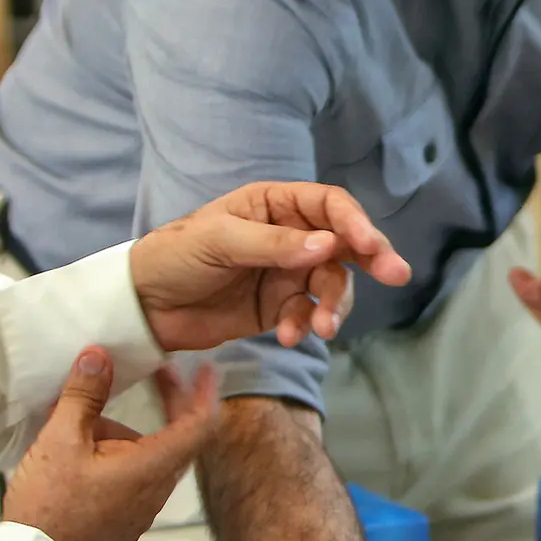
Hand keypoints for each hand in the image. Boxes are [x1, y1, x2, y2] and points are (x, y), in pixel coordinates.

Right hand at [3, 347, 219, 540]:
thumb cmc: (50, 501)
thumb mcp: (61, 439)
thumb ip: (84, 395)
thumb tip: (99, 355)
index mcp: (151, 468)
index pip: (199, 426)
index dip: (207, 393)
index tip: (207, 370)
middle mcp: (157, 491)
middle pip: (176, 440)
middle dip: (167, 405)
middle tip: (155, 376)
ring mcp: (142, 511)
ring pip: (149, 460)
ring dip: (129, 435)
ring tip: (87, 419)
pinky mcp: (124, 524)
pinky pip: (134, 481)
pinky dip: (120, 458)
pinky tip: (83, 452)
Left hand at [131, 182, 413, 351]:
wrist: (143, 307)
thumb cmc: (174, 257)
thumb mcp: (219, 242)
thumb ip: (274, 245)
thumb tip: (328, 246)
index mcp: (273, 204)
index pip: (329, 205)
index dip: (356, 222)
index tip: (372, 246)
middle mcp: (289, 235)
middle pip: (344, 244)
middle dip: (371, 260)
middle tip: (397, 274)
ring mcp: (286, 272)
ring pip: (331, 284)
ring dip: (333, 306)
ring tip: (322, 328)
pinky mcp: (279, 307)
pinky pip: (308, 314)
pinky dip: (304, 325)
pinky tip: (287, 336)